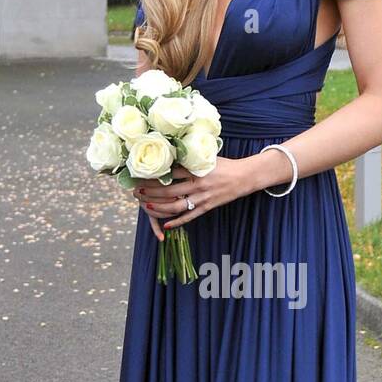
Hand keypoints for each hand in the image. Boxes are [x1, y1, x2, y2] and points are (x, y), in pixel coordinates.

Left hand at [132, 158, 257, 234]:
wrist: (244, 176)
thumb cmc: (225, 165)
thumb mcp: (207, 158)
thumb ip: (190, 160)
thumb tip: (171, 156)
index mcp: (196, 170)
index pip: (170, 174)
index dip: (154, 176)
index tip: (140, 176)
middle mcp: (198, 184)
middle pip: (169, 191)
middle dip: (151, 192)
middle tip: (137, 192)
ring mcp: (203, 197)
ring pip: (177, 205)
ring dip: (160, 207)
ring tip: (147, 206)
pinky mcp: (208, 207)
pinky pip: (190, 216)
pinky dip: (178, 222)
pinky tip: (166, 225)